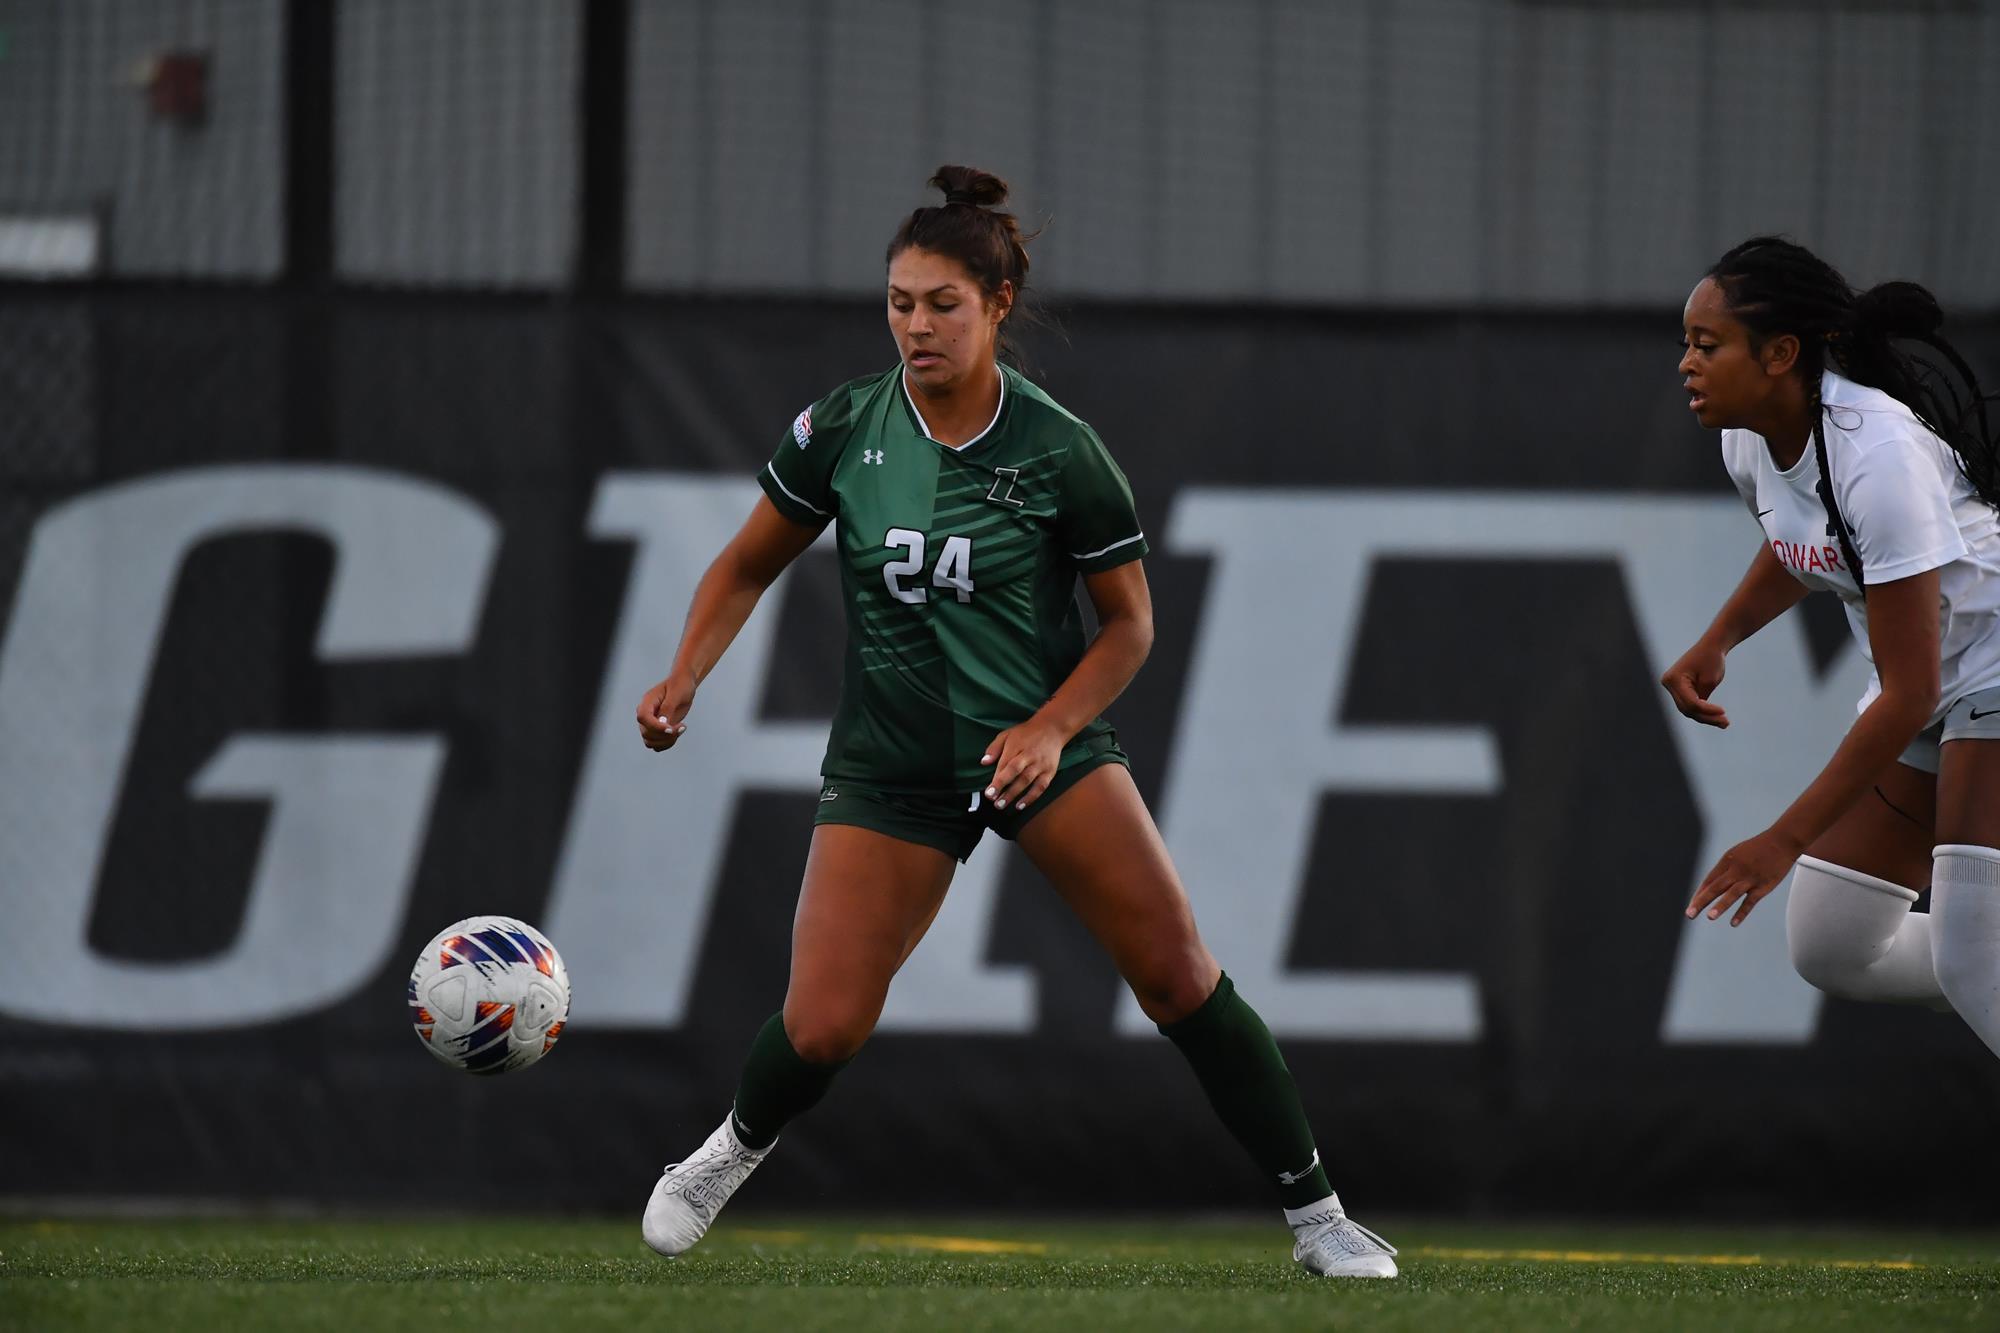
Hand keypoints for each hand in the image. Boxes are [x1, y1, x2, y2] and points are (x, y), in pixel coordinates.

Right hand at [636, 671, 694, 751]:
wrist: (684, 685)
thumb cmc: (680, 685)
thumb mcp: (676, 694)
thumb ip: (668, 708)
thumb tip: (662, 723)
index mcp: (647, 702)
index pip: (643, 718)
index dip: (655, 726)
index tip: (671, 728)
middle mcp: (646, 714)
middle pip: (646, 733)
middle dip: (665, 735)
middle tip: (682, 726)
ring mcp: (650, 723)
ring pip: (650, 742)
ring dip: (666, 741)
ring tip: (681, 729)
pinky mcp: (657, 730)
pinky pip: (657, 744)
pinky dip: (667, 743)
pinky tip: (678, 733)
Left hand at [979, 716, 1066, 810]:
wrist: (1052, 729)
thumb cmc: (1026, 733)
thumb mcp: (1007, 734)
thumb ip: (994, 748)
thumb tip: (984, 762)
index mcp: (1016, 746)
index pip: (1005, 765)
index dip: (997, 780)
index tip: (988, 793)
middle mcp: (1029, 756)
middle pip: (1016, 773)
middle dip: (1004, 788)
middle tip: (994, 802)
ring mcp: (1040, 764)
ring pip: (1027, 781)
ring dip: (1014, 795)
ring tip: (1002, 805)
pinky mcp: (1050, 771)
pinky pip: (1040, 787)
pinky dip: (1031, 797)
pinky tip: (1020, 805)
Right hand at [1660, 640, 1729, 727]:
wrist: (1711, 645)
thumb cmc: (1712, 659)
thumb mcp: (1710, 681)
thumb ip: (1703, 700)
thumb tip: (1700, 716)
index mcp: (1673, 679)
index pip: (1690, 702)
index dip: (1707, 710)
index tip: (1724, 711)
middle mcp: (1668, 684)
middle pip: (1687, 709)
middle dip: (1706, 717)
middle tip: (1726, 723)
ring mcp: (1672, 687)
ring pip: (1688, 709)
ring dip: (1706, 717)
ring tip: (1725, 723)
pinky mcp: (1679, 689)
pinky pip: (1690, 704)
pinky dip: (1704, 710)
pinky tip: (1718, 717)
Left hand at [1686, 828, 1801, 926]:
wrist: (1782, 841)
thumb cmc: (1758, 848)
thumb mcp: (1737, 853)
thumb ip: (1726, 869)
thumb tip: (1713, 884)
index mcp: (1727, 861)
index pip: (1709, 880)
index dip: (1700, 894)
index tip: (1692, 905)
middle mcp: (1736, 870)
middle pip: (1715, 887)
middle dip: (1701, 901)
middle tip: (1689, 914)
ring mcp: (1750, 879)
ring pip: (1732, 894)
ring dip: (1720, 906)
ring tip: (1709, 917)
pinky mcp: (1764, 886)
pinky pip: (1750, 901)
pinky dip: (1742, 912)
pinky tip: (1733, 923)